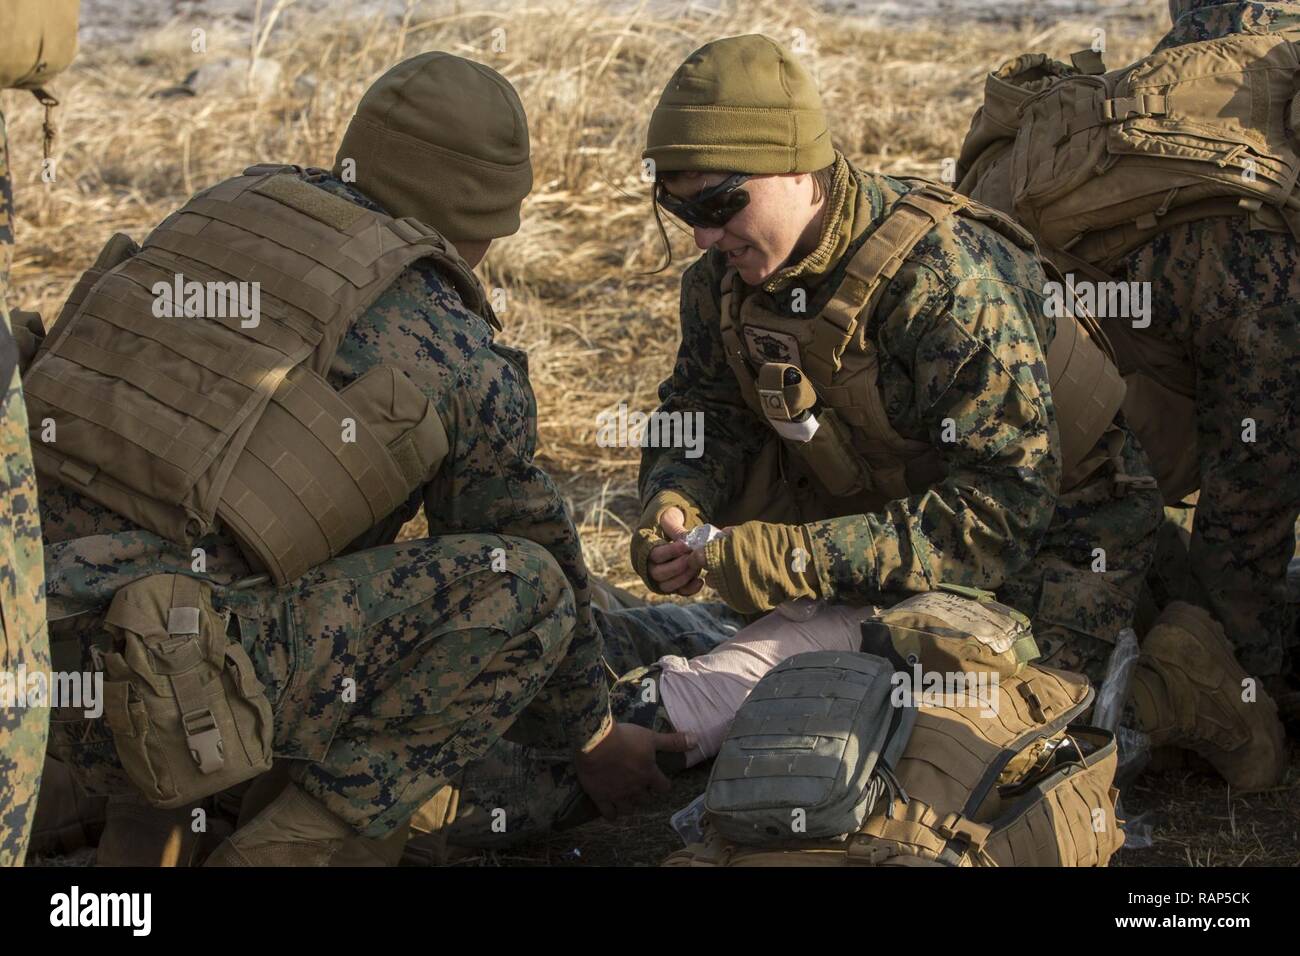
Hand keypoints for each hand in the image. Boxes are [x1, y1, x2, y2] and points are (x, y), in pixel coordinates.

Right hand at [574, 722, 693, 818]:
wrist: (596, 742)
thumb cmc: (625, 738)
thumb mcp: (651, 737)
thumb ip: (673, 742)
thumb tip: (697, 741)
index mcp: (649, 774)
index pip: (663, 787)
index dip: (663, 785)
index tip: (660, 782)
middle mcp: (636, 788)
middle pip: (645, 799)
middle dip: (645, 794)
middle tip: (641, 786)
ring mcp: (618, 795)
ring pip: (629, 808)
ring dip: (630, 805)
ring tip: (628, 799)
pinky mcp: (601, 797)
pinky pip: (609, 813)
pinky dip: (612, 814)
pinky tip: (612, 812)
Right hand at [645, 507, 707, 595]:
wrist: (670, 529)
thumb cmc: (669, 522)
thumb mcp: (670, 518)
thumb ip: (676, 528)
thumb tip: (686, 539)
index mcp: (645, 548)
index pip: (655, 554)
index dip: (671, 551)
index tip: (687, 545)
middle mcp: (649, 565)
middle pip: (658, 574)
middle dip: (677, 567)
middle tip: (692, 557)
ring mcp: (660, 577)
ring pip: (667, 585)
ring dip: (683, 578)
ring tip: (697, 566)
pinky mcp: (673, 584)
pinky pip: (679, 592)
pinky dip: (690, 589)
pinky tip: (700, 580)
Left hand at [701, 520, 820, 614]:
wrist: (797, 564)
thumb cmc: (773, 543)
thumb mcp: (748, 531)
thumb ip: (729, 534)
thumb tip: (720, 536)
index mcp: (719, 557)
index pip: (698, 558)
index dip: (701, 555)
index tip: (707, 552)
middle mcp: (723, 577)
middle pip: (709, 576)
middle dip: (714, 569)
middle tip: (727, 561)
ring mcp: (733, 593)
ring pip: (721, 587)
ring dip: (726, 579)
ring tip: (743, 570)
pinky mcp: (744, 603)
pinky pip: (735, 595)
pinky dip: (739, 588)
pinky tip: (751, 580)